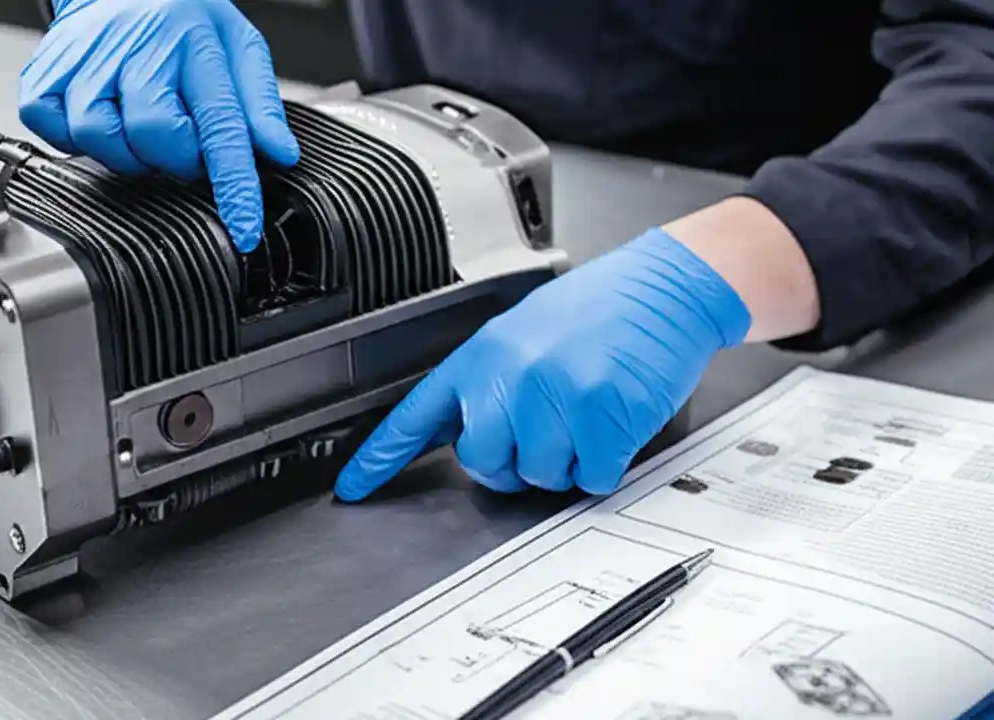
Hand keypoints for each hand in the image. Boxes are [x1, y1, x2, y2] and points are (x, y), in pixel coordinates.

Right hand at [18, 0, 300, 250]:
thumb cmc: (183, 16)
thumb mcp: (239, 46)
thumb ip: (260, 104)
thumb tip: (280, 153)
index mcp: (193, 44)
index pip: (220, 125)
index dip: (234, 185)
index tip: (243, 228)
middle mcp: (136, 47)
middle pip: (152, 135)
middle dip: (174, 158)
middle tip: (180, 141)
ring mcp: (85, 59)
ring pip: (98, 137)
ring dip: (124, 152)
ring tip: (137, 125)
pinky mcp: (45, 73)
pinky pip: (53, 130)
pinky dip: (75, 139)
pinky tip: (101, 117)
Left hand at [333, 229, 751, 500]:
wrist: (665, 286)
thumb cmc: (601, 309)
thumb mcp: (524, 334)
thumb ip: (491, 382)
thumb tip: (472, 433)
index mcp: (482, 355)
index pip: (416, 415)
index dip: (380, 458)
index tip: (354, 488)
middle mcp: (509, 377)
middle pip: (482, 464)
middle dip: (514, 461)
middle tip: (548, 429)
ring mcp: (553, 399)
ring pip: (539, 477)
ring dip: (567, 461)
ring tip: (587, 411)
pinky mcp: (600, 420)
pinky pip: (590, 478)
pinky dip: (605, 463)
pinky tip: (613, 421)